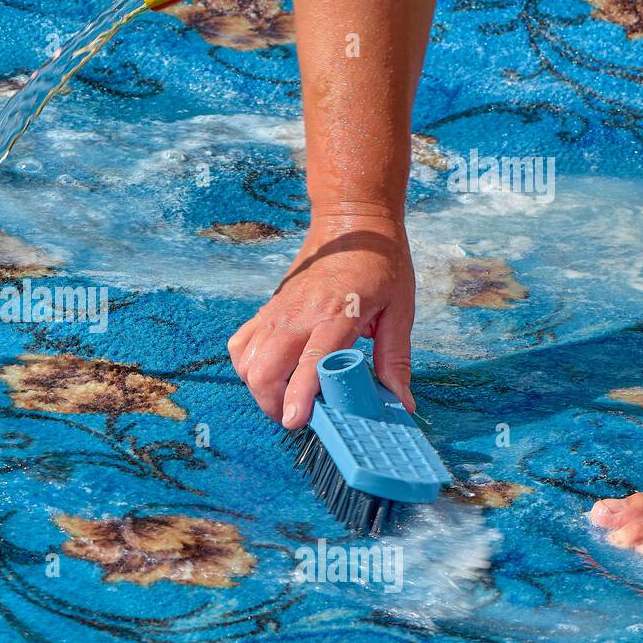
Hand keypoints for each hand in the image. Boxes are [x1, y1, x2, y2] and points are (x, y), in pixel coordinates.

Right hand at [227, 215, 415, 428]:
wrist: (351, 222)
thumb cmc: (381, 264)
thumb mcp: (400, 311)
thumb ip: (395, 359)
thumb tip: (401, 403)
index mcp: (337, 314)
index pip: (310, 361)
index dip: (299, 394)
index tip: (294, 420)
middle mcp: (300, 314)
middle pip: (264, 368)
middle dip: (272, 402)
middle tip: (295, 415)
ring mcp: (278, 310)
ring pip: (246, 359)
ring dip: (258, 386)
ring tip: (283, 396)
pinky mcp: (268, 307)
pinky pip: (241, 343)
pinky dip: (247, 365)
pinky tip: (269, 371)